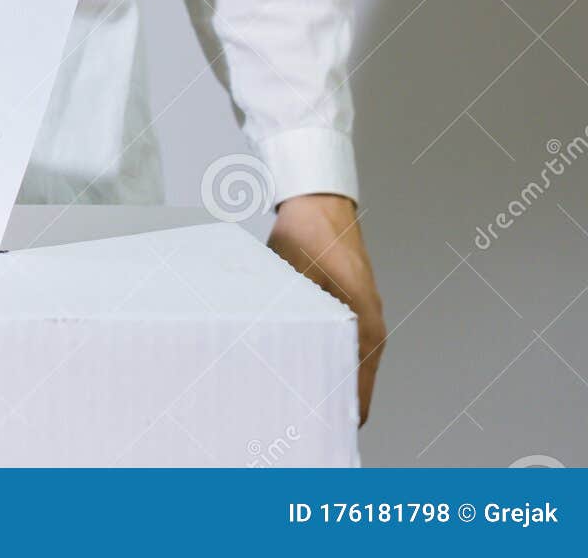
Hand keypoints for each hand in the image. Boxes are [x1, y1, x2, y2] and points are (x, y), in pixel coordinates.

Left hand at [267, 194, 385, 424]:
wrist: (319, 205)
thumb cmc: (309, 237)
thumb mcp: (294, 281)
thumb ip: (292, 317)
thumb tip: (274, 355)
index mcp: (364, 329)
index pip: (358, 397)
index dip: (335, 420)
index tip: (311, 437)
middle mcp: (369, 330)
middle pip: (352, 389)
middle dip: (323, 408)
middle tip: (288, 427)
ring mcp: (361, 321)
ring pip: (344, 369)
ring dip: (321, 385)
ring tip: (286, 405)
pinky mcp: (350, 312)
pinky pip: (339, 349)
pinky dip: (321, 363)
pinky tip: (291, 369)